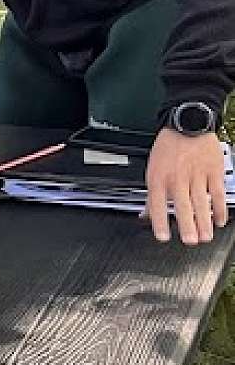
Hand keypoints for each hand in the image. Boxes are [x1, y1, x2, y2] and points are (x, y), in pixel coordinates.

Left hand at [145, 126, 228, 244]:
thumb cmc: (168, 148)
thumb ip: (151, 195)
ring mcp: (197, 174)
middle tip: (190, 241)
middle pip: (182, 205)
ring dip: (204, 221)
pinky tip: (219, 220)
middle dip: (186, 225)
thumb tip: (144, 215)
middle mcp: (178, 177)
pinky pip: (217, 193)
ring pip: (201, 201)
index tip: (163, 237)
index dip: (159, 221)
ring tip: (205, 237)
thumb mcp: (152, 169)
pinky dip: (219, 208)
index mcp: (159, 177)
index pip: (157, 203)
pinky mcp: (213, 171)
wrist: (188, 123)